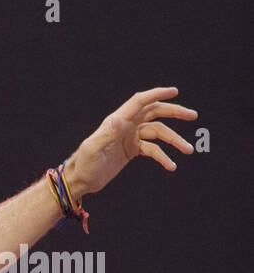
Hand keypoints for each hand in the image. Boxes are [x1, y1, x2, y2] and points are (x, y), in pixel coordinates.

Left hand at [63, 87, 197, 200]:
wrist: (80, 181)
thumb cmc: (84, 164)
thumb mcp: (93, 149)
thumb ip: (106, 134)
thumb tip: (117, 119)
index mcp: (117, 121)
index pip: (140, 101)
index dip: (156, 94)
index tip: (174, 91)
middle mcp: (126, 126)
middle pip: (155, 113)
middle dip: (174, 112)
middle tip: (193, 115)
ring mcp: (130, 137)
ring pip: (159, 133)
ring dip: (174, 140)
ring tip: (188, 150)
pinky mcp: (132, 150)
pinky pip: (153, 150)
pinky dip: (163, 157)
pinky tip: (171, 166)